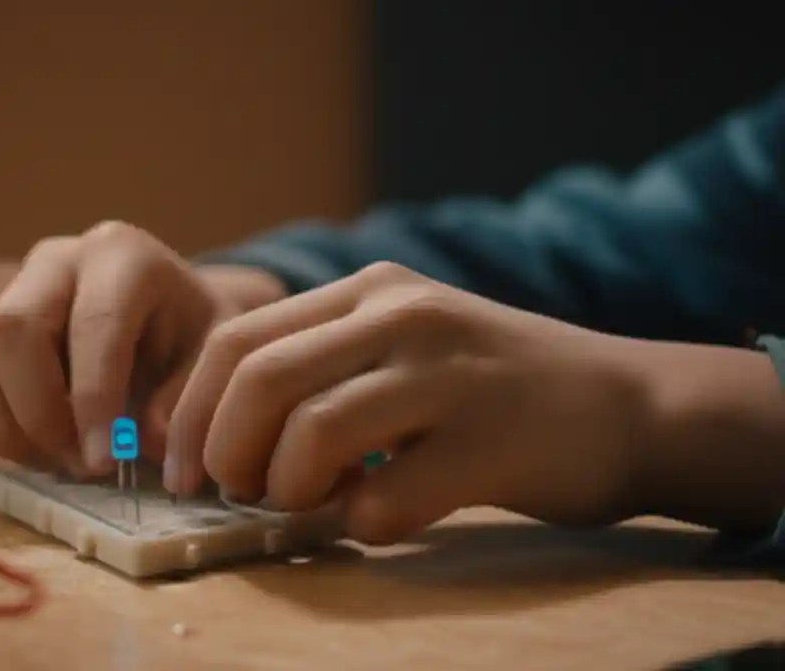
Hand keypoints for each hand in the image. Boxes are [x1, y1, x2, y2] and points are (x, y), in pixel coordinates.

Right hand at [0, 221, 285, 475]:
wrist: (170, 321)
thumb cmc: (192, 339)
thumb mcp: (213, 359)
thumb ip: (187, 399)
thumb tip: (143, 443)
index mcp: (119, 256)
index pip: (92, 322)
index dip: (93, 400)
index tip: (104, 463)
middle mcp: (52, 265)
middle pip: (8, 329)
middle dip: (38, 414)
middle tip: (78, 465)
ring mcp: (2, 298)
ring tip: (50, 460)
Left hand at [166, 261, 662, 543]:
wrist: (628, 404)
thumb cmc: (488, 386)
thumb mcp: (401, 343)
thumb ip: (319, 366)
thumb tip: (217, 434)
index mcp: (369, 291)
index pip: (237, 340)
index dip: (191, 411)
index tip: (185, 467)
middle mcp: (402, 316)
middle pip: (259, 379)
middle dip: (225, 451)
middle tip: (238, 492)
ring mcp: (449, 375)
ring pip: (313, 433)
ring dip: (288, 490)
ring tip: (309, 503)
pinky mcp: (489, 444)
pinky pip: (384, 500)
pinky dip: (360, 523)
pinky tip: (381, 516)